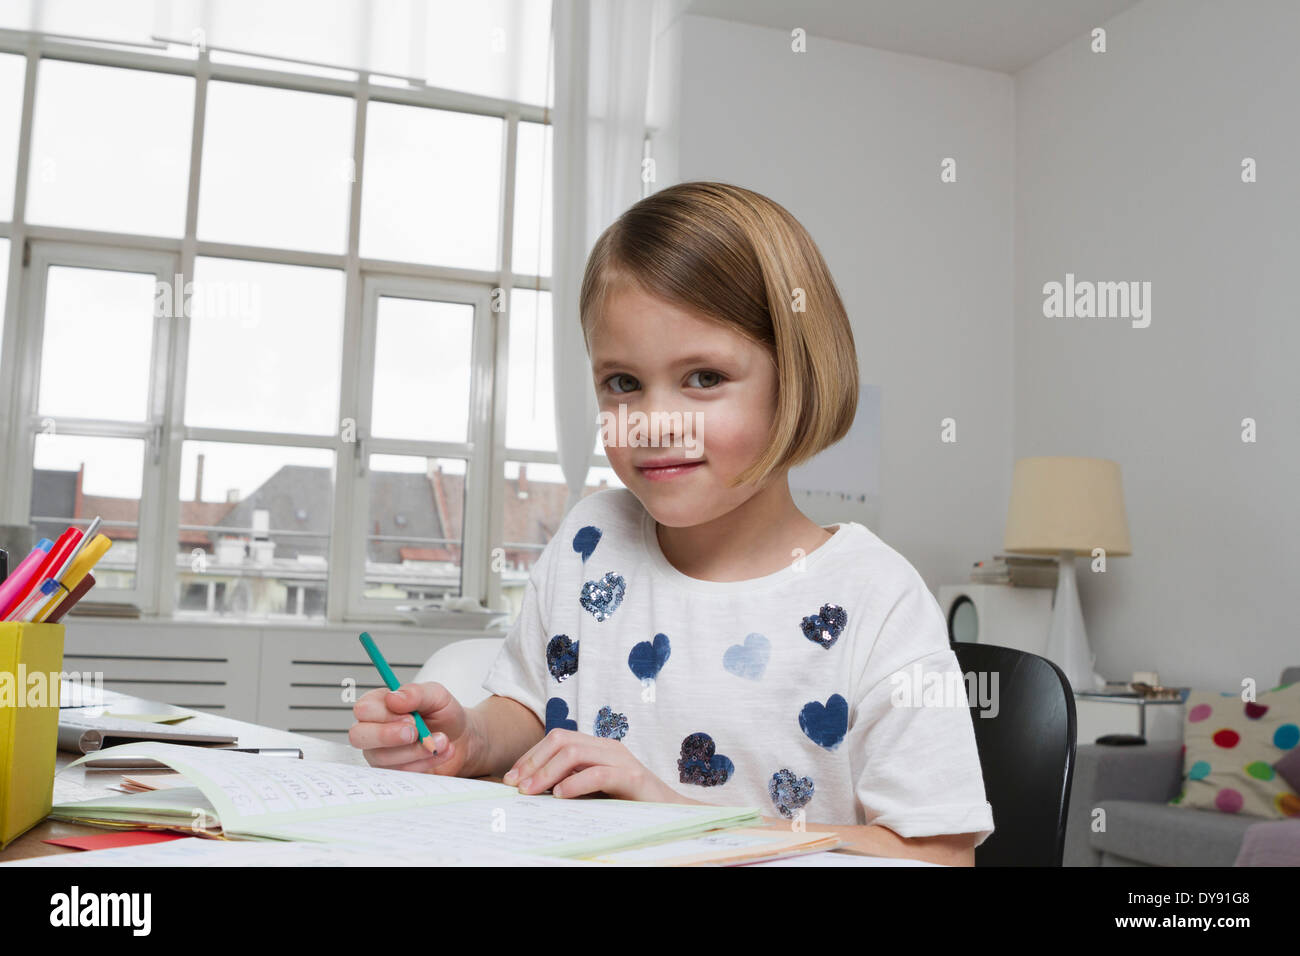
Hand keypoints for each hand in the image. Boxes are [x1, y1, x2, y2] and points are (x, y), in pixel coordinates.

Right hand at [349, 681, 475, 777]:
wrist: (462, 740)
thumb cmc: (443, 715)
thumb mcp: (436, 695)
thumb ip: (416, 692)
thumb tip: (392, 697)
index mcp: (379, 705)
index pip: (363, 709)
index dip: (384, 714)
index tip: (411, 716)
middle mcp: (373, 730)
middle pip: (358, 736)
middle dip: (388, 736)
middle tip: (416, 732)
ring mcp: (380, 754)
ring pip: (381, 758)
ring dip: (416, 750)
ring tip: (441, 740)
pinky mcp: (392, 773)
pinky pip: (399, 773)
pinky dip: (424, 763)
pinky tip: (440, 752)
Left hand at [502, 728, 687, 803]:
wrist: (672, 813)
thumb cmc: (629, 805)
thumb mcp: (594, 791)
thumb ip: (571, 783)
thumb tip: (530, 789)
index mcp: (597, 747)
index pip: (556, 739)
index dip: (530, 756)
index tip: (510, 778)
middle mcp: (608, 747)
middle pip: (561, 739)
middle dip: (533, 761)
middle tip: (514, 785)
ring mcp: (621, 759)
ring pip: (574, 752)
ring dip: (546, 772)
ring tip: (530, 791)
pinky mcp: (633, 777)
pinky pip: (597, 774)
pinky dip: (574, 783)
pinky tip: (560, 795)